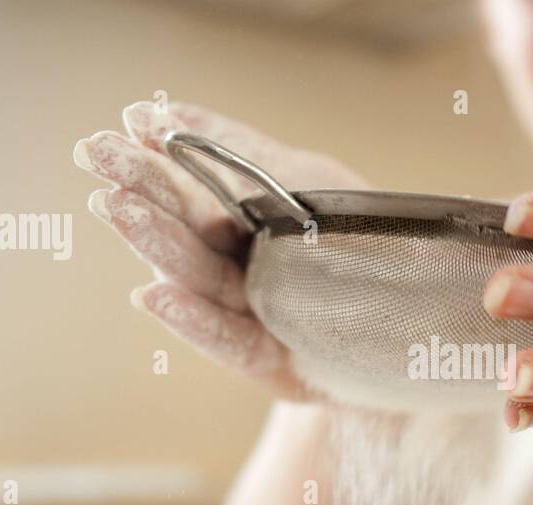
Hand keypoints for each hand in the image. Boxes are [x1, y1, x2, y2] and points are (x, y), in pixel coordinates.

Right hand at [73, 100, 365, 399]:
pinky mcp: (271, 365)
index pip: (192, 192)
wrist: (437, 323)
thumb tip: (172, 112)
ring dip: (157, 245)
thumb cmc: (374, 246)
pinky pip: (230, 340)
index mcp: (247, 228)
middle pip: (187, 232)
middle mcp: (243, 273)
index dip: (155, 162)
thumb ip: (247, 155)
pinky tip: (155, 295)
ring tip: (117, 206)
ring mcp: (255, 319)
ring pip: (199, 280)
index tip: (118, 128)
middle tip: (96, 156)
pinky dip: (194, 321)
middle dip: (143, 194)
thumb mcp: (317, 184)